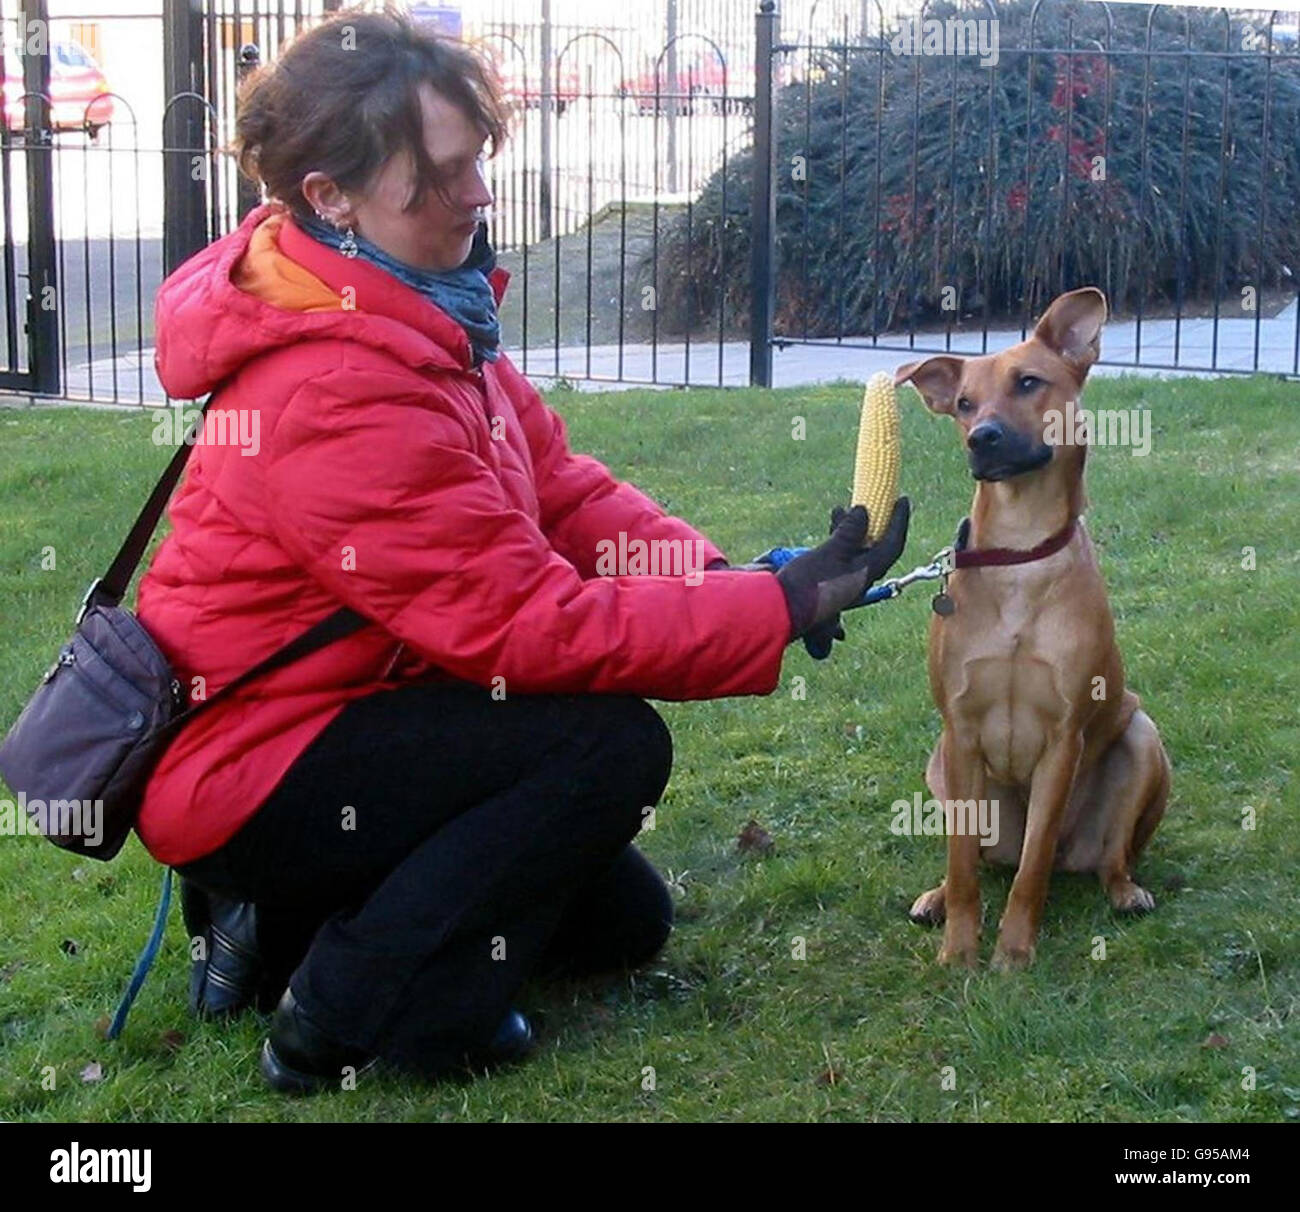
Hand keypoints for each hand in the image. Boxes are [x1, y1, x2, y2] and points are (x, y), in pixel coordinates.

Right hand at [774, 497, 909, 640]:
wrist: (783, 608)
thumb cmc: (809, 582)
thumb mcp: (831, 552)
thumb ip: (849, 533)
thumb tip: (864, 512)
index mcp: (867, 573)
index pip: (892, 545)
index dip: (900, 521)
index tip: (902, 500)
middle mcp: (860, 577)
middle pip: (875, 545)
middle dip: (874, 521)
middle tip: (873, 501)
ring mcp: (844, 579)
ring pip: (855, 549)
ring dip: (852, 528)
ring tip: (840, 509)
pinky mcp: (828, 579)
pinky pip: (841, 554)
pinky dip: (839, 538)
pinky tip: (830, 526)